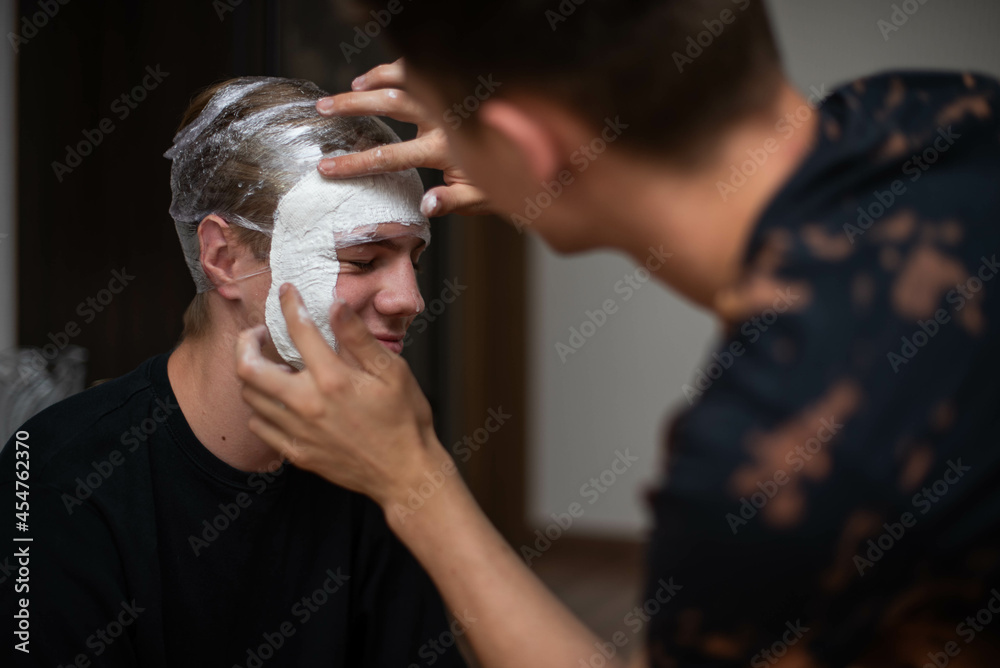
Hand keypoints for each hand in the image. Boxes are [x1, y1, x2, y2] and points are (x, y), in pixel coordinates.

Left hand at [235, 284, 448, 507]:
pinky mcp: (296, 453)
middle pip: (248, 367)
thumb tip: (335, 305)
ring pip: (250, 396)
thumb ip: (358, 337)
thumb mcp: (392, 371)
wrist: (406, 474)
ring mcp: (297, 432)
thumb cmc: (405, 420)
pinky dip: (260, 407)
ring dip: (252, 373)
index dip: (289, 304)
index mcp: (333, 379)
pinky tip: (276, 399)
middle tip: (258, 333)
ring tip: (268, 364)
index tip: (287, 292)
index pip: (297, 330)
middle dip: (246, 341)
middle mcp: (307, 405)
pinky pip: (259, 426)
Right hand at [316, 59, 491, 217]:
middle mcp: (445, 116)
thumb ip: (451, 202)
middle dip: (352, 105)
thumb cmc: (502, 178)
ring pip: (405, 75)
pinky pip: (423, 68)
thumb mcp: (478, 199)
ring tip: (350, 89)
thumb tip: (425, 205)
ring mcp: (450, 97)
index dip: (355, 163)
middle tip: (324, 109)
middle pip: (390, 103)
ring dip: (373, 78)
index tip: (327, 167)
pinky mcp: (455, 87)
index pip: (390, 155)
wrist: (532, 151)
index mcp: (444, 148)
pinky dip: (399, 67)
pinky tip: (380, 75)